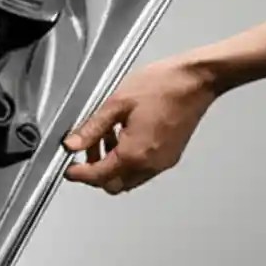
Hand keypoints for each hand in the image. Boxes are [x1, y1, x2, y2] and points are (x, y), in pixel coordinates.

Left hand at [62, 56, 216, 194]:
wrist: (196, 80)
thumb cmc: (164, 85)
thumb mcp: (117, 103)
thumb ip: (92, 127)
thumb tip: (73, 143)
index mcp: (135, 153)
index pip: (99, 176)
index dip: (79, 174)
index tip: (68, 170)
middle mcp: (151, 164)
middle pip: (114, 185)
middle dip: (95, 173)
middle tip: (84, 153)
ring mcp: (163, 162)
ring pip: (128, 179)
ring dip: (112, 167)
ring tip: (104, 138)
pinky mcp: (170, 156)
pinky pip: (143, 170)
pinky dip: (128, 161)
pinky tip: (123, 136)